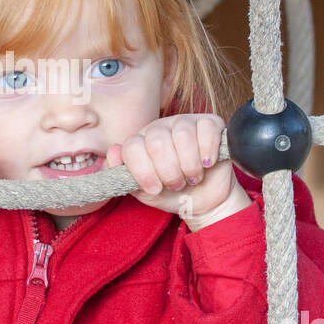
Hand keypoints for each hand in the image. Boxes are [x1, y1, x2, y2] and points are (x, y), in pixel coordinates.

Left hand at [105, 114, 248, 226]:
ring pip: (183, 136)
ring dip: (189, 166)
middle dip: (169, 172)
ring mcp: (184, 122)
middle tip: (176, 184)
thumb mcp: (143, 191)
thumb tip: (113, 151)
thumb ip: (122, 174)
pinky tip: (207, 164)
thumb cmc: (171, 194)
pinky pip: (207, 130)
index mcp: (140, 142)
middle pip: (157, 143)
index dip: (144, 172)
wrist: (204, 201)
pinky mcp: (210, 123)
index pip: (132, 148)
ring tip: (192, 177)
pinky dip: (208, 152)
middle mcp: (160, 128)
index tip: (155, 189)